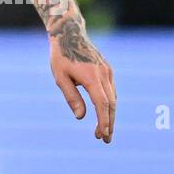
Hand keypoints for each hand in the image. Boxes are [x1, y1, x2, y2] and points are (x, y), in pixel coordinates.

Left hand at [49, 23, 115, 142]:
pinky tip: (104, 114)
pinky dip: (109, 104)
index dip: (103, 121)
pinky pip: (111, 90)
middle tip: (105, 139)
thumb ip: (72, 97)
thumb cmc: (61, 56)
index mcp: (92, 77)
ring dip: (110, 115)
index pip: (102, 104)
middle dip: (109, 123)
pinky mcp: (107, 69)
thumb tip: (81, 117)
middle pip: (111, 104)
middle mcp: (103, 74)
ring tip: (104, 131)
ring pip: (113, 98)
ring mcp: (107, 71)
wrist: (69, 33)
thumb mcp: (60, 78)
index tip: (102, 135)